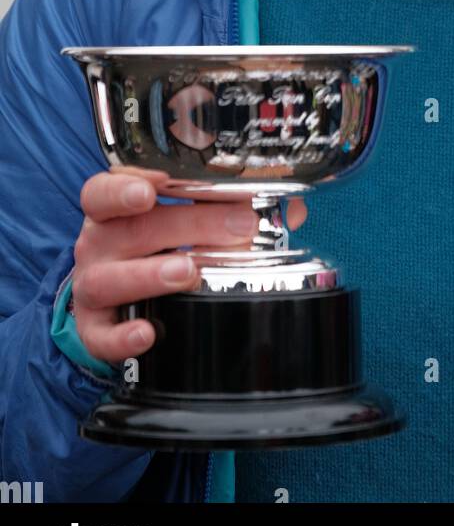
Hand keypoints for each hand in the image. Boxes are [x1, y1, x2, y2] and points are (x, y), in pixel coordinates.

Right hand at [72, 169, 306, 363]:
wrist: (117, 298)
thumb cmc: (156, 246)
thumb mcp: (187, 220)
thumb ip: (236, 209)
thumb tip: (290, 210)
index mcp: (115, 208)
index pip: (103, 191)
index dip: (123, 188)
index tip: (153, 187)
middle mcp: (98, 243)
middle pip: (127, 230)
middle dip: (182, 226)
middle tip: (234, 227)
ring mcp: (91, 286)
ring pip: (107, 279)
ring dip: (149, 275)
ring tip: (187, 272)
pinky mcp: (94, 328)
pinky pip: (100, 336)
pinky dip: (122, 337)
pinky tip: (148, 333)